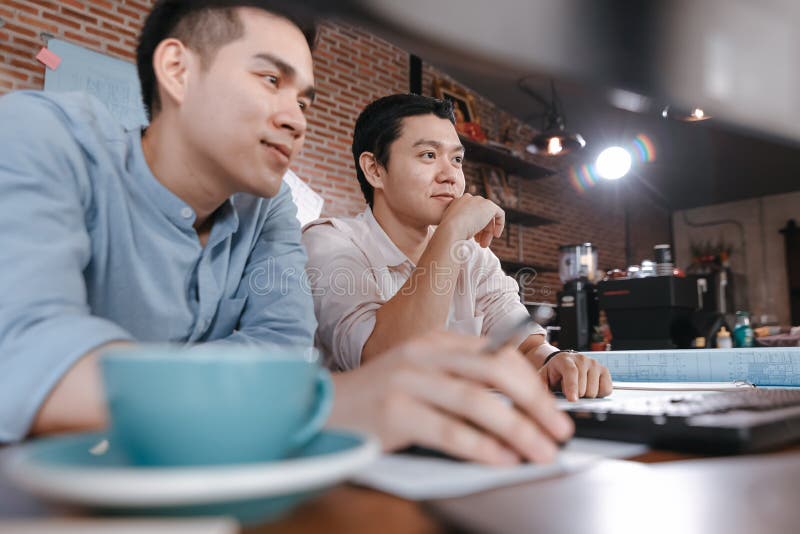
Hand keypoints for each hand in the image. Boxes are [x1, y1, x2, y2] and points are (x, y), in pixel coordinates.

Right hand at [328, 331, 573, 464]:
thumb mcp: (422, 374)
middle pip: (495, 371)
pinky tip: (501, 459)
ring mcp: (408, 381)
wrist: (323, 407)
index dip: (533, 383)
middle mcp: (423, 355)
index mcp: (435, 342)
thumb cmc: (379, 396)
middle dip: (535, 403)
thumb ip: (461, 380)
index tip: (553, 410)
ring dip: (518, 429)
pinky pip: (449, 431)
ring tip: (539, 451)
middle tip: (558, 430)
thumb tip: (517, 408)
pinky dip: (482, 447)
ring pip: (477, 401)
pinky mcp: (394, 412)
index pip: (498, 354)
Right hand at [438, 193, 504, 246]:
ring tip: (484, 245)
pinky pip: (499, 213)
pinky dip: (499, 224)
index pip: (470, 214)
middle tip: (481, 244)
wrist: (451, 229)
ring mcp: (478, 201)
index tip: (474, 239)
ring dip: (488, 232)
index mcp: (457, 203)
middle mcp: (468, 199)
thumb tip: (468, 233)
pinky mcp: (489, 205)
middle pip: (480, 215)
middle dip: (481, 231)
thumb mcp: (453, 228)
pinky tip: (496, 235)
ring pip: (488, 217)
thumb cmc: (449, 233)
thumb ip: (461, 226)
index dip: (473, 227)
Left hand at [538, 351, 612, 401]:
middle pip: (584, 388)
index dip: (572, 387)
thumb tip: (541, 400)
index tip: (572, 400)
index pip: (571, 372)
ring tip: (578, 389)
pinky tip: (589, 389)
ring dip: (586, 396)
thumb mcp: (543, 378)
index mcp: (564, 359)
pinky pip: (606, 390)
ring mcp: (594, 364)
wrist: (564, 363)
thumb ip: (541, 387)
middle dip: (576, 396)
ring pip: (594, 391)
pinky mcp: (604, 370)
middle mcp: (581, 359)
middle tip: (569, 391)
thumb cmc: (554, 373)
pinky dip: (599, 394)